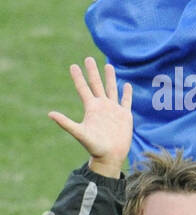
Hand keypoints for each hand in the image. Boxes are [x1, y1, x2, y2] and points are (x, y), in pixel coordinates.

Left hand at [48, 58, 132, 177]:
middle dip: (93, 72)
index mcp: (91, 108)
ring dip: (110, 78)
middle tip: (88, 58)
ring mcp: (113, 110)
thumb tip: (50, 114)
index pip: (83, 88)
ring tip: (108, 66)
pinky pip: (126, 101)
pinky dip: (127, 93)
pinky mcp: (125, 116)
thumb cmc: (94, 146)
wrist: (110, 155)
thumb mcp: (79, 133)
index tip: (73, 66)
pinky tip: (127, 85)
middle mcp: (102, 106)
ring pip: (111, 89)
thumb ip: (66, 123)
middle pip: (97, 84)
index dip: (78, 77)